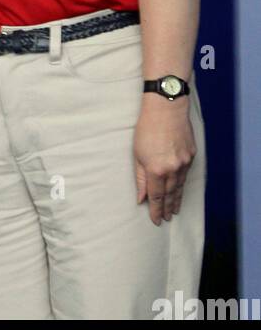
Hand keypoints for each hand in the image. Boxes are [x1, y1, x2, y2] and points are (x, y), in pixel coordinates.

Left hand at [134, 97, 196, 223]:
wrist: (166, 108)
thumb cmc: (147, 127)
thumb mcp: (137, 153)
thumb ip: (140, 178)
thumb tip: (141, 198)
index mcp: (156, 169)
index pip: (157, 197)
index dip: (156, 210)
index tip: (156, 220)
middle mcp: (173, 169)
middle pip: (170, 194)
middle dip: (168, 208)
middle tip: (167, 218)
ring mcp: (184, 163)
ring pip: (180, 186)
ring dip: (177, 199)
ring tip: (175, 210)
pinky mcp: (191, 155)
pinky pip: (186, 174)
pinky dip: (182, 184)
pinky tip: (180, 189)